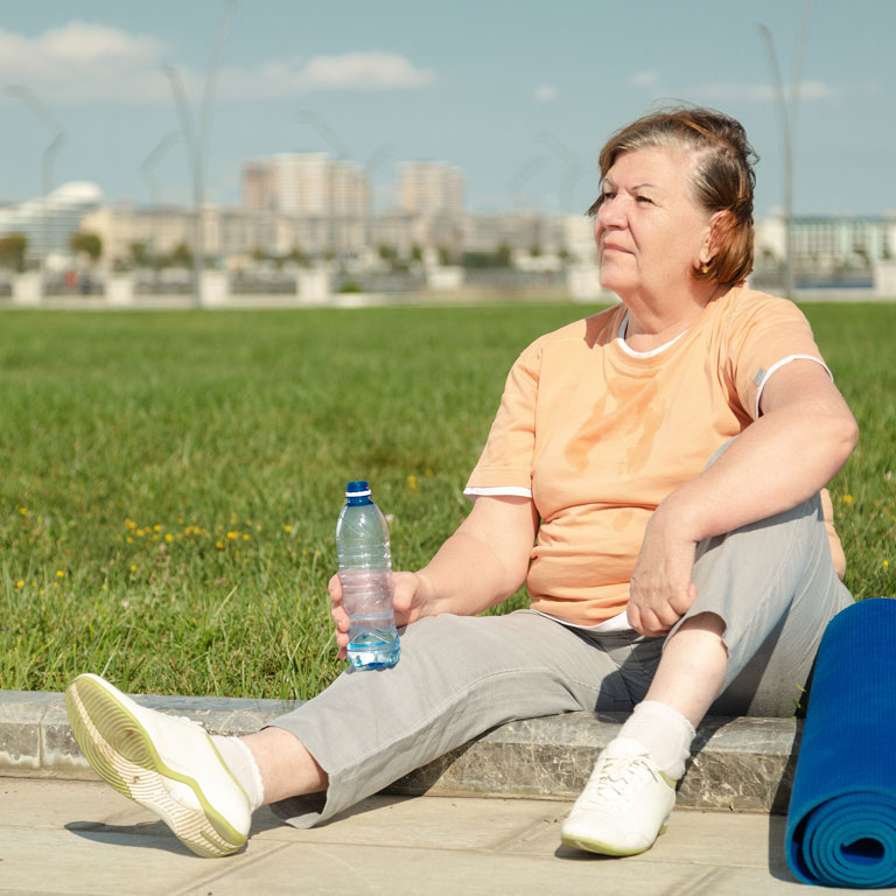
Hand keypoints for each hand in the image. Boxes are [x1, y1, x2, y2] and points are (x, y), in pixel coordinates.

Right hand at [327, 570, 430, 659]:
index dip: (335, 587)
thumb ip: (404, 592)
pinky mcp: (369, 631)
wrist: (425, 603)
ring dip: (340, 634)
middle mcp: (358, 600)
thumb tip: (399, 605)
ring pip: (343, 625)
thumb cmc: (414, 587)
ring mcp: (362, 617)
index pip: (341, 581)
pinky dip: (347, 649)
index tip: (337, 595)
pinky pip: (354, 640)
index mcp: (363, 583)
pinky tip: (345, 656)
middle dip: (337, 616)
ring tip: (344, 641)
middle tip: (344, 624)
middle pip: (339, 607)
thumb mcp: (410, 584)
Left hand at [627, 506, 699, 636]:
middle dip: (666, 624)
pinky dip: (691, 602)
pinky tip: (692, 588)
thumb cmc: (662, 547)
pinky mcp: (675, 586)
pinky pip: (684, 608)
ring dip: (680, 613)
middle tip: (678, 610)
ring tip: (685, 597)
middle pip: (652, 626)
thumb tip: (653, 603)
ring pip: (669, 620)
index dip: (649, 627)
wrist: (671, 528)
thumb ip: (646, 587)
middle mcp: (645, 592)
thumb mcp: (646, 569)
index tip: (664, 621)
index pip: (635, 622)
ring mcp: (658, 591)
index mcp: (636, 589)